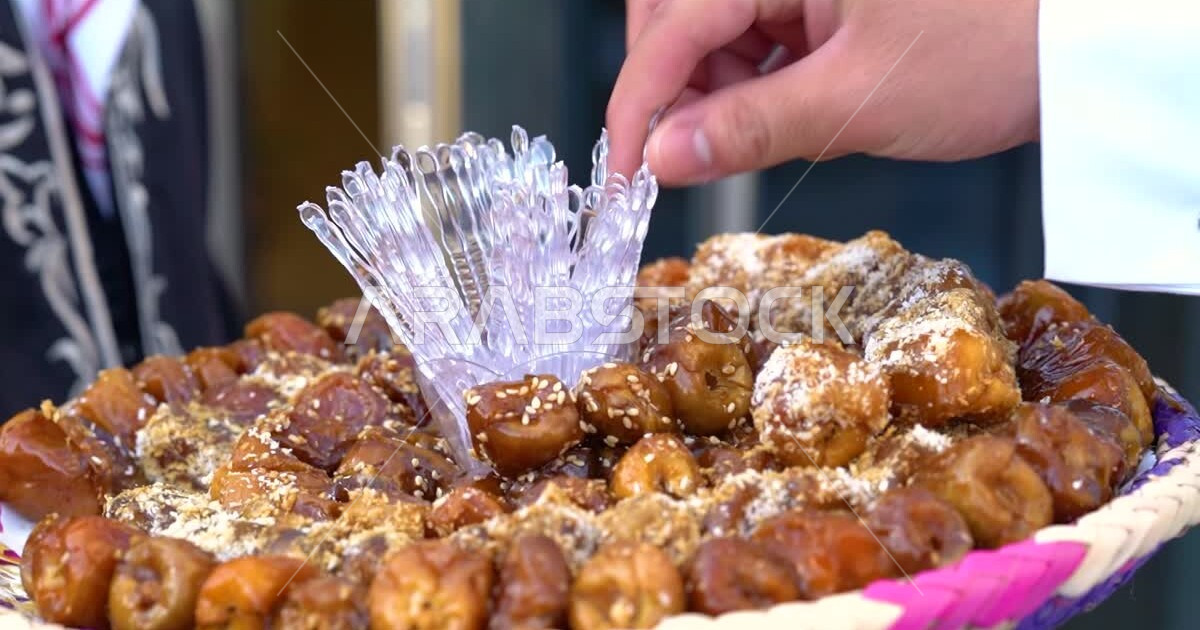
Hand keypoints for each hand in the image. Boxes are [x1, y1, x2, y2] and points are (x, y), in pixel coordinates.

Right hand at [607, 0, 1039, 184]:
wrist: (1077, 43)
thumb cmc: (993, 47)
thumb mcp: (857, 100)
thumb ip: (748, 128)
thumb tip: (665, 156)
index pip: (672, 26)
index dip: (638, 106)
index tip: (626, 173)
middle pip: (675, 13)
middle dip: (668, 89)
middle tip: (678, 158)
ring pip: (711, 26)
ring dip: (707, 88)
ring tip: (739, 140)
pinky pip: (755, 30)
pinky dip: (747, 79)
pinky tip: (766, 113)